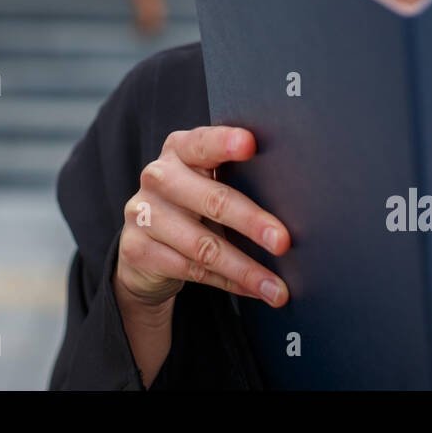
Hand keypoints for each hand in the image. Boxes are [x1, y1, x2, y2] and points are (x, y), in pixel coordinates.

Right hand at [116, 125, 290, 313]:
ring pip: (203, 246)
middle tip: (283, 240)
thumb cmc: (190, 206)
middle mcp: (158, 177)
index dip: (225, 142)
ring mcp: (143, 214)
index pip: (203, 143)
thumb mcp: (205, 183)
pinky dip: (229, 283)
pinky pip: (192, 271)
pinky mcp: (137, 250)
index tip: (251, 144)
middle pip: (210, 199)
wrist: (142, 246)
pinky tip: (253, 290)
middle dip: (251, 221)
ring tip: (276, 287)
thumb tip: (294, 198)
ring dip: (246, 269)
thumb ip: (233, 179)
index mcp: (179, 150)